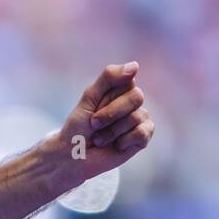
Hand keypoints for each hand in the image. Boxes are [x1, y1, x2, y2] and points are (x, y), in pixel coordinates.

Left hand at [47, 61, 155, 190]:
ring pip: (136, 117)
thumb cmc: (78, 125)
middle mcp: (132, 102)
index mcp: (119, 89)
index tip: (93, 106)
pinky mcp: (143, 138)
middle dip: (110, 113)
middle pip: (136, 97)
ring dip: (111, 131)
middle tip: (94, 124)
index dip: (108, 95)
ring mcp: (140, 120)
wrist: (74, 153)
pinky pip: (142, 133)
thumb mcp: (89, 97)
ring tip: (100, 137)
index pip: (127, 80)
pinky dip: (123, 140)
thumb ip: (109, 78)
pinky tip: (115, 145)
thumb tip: (135, 65)